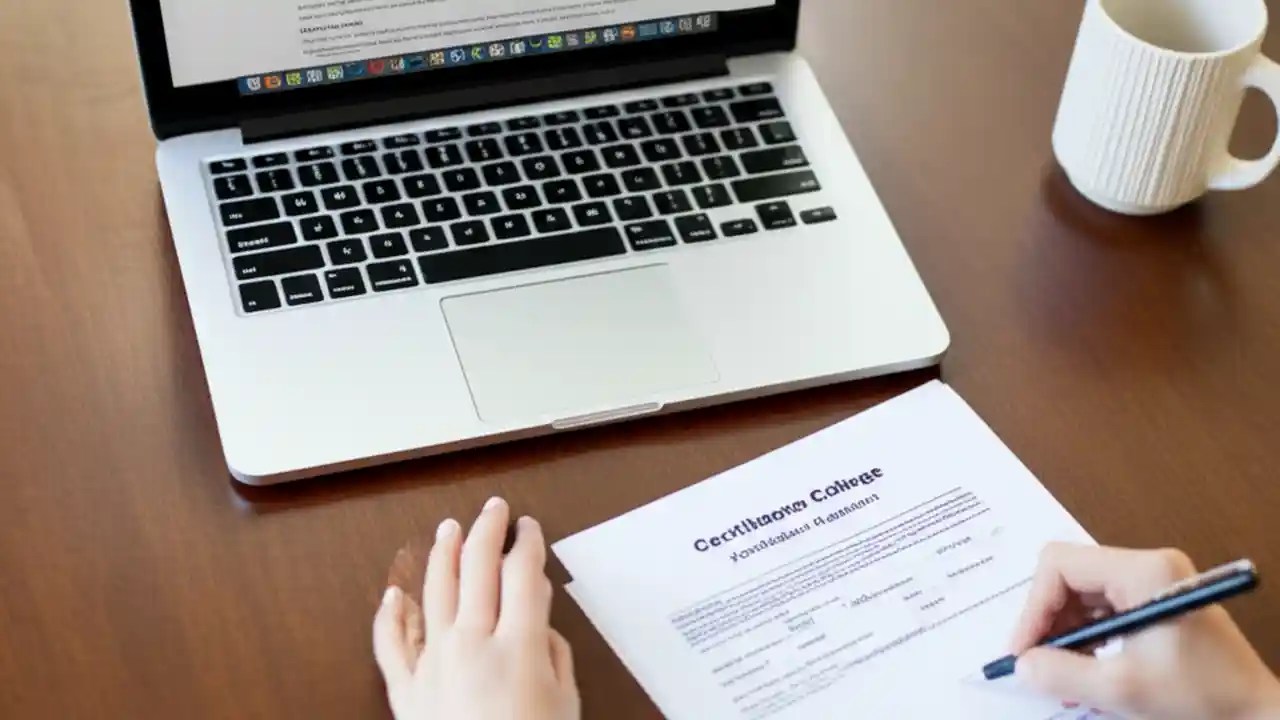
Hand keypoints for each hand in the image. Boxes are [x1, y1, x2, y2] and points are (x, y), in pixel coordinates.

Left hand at [373, 498, 580, 719]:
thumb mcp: (565, 706)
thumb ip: (555, 657)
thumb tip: (540, 622)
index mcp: (517, 646)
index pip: (522, 573)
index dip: (528, 543)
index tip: (530, 528)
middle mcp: (471, 643)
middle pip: (476, 567)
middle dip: (487, 530)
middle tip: (494, 509)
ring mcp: (433, 664)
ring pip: (433, 591)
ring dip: (441, 553)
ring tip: (448, 529)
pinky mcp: (406, 692)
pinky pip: (391, 644)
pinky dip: (389, 615)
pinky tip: (393, 594)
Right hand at [1009, 543, 1279, 719]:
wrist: (1257, 715)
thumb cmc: (1202, 698)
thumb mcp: (1122, 690)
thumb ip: (1063, 673)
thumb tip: (1022, 664)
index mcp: (1145, 571)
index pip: (1060, 565)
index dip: (1034, 607)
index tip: (1024, 649)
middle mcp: (1149, 565)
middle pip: (1069, 575)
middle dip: (1047, 621)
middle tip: (1037, 662)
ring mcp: (1155, 580)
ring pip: (1082, 592)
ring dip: (1064, 631)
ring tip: (1061, 672)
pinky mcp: (1158, 598)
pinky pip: (1103, 606)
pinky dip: (1086, 634)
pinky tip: (1085, 666)